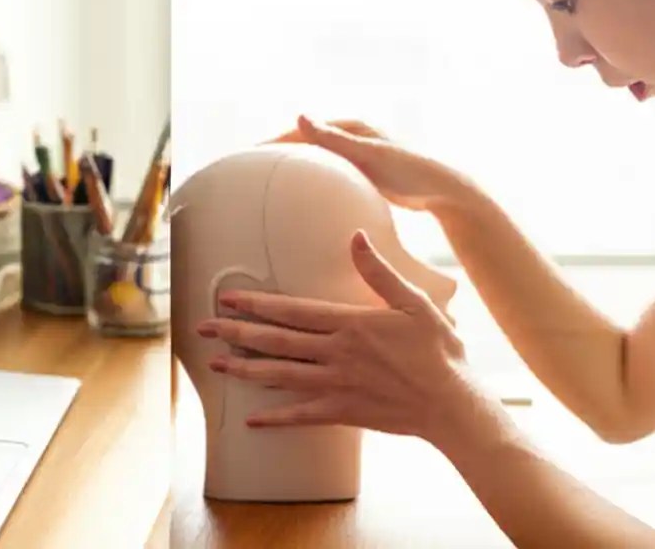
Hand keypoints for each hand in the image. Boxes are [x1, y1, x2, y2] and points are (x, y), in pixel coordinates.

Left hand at [197, 230, 482, 442]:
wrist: (453, 403)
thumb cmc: (439, 350)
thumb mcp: (415, 302)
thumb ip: (380, 271)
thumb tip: (356, 237)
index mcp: (349, 323)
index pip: (291, 311)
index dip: (256, 304)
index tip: (226, 299)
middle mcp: (335, 354)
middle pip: (275, 342)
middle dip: (235, 334)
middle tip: (201, 330)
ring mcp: (336, 385)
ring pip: (279, 376)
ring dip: (244, 369)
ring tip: (215, 364)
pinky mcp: (343, 411)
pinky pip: (300, 414)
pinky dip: (274, 417)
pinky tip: (250, 419)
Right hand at [268, 115, 469, 212]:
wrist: (443, 191)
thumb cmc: (409, 171)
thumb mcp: (367, 154)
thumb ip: (333, 138)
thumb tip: (300, 116)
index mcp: (351, 127)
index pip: (301, 131)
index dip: (274, 143)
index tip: (247, 158)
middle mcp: (353, 136)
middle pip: (305, 144)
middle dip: (278, 154)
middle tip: (248, 172)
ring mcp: (358, 156)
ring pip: (315, 161)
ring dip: (293, 169)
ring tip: (266, 186)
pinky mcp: (364, 174)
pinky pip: (328, 175)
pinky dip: (311, 182)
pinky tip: (301, 200)